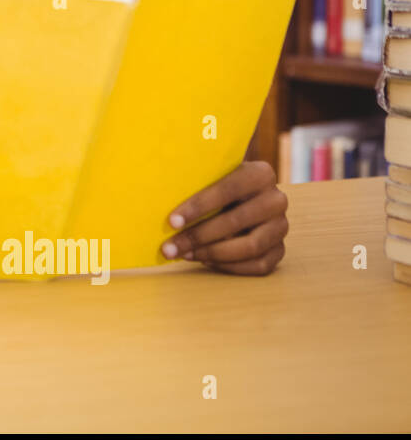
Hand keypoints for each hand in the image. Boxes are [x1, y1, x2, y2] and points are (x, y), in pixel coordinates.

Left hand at [162, 160, 287, 274]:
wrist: (243, 196)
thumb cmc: (216, 185)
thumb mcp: (210, 175)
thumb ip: (195, 180)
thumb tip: (157, 192)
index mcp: (260, 174)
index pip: (227, 190)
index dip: (198, 207)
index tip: (172, 222)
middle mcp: (276, 199)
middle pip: (236, 221)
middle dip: (198, 236)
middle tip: (170, 248)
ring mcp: (281, 226)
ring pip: (250, 246)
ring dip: (212, 253)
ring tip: (185, 254)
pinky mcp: (280, 249)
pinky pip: (258, 265)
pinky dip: (229, 266)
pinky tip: (205, 260)